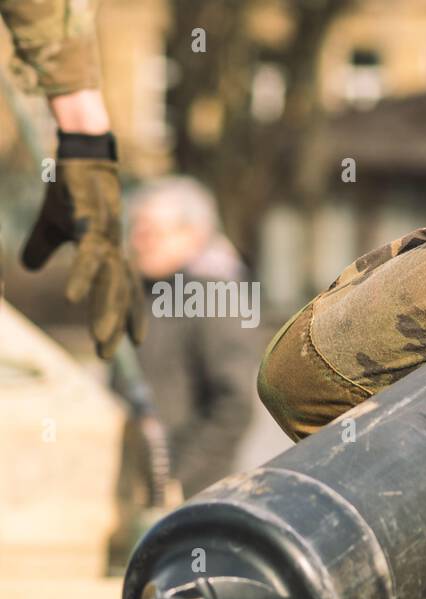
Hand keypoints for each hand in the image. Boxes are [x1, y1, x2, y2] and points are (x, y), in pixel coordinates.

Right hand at [21, 133, 142, 358]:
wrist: (78, 155)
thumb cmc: (69, 192)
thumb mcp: (52, 226)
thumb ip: (42, 250)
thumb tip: (29, 270)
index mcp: (108, 252)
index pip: (125, 289)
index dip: (132, 314)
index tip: (135, 342)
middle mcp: (113, 249)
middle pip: (119, 294)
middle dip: (116, 324)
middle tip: (109, 354)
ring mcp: (105, 237)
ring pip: (109, 281)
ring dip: (106, 310)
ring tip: (102, 337)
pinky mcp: (92, 225)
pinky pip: (88, 257)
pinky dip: (82, 277)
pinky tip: (74, 299)